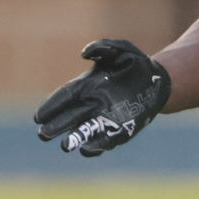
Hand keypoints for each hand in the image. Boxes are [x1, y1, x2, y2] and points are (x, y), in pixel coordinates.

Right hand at [34, 39, 171, 155]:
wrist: (159, 80)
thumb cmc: (135, 63)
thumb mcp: (121, 50)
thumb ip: (103, 48)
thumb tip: (85, 53)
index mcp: (86, 85)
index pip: (64, 97)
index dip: (51, 106)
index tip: (38, 116)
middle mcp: (91, 104)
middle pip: (69, 117)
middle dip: (56, 126)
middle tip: (43, 134)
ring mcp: (105, 118)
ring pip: (85, 131)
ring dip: (75, 138)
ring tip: (65, 145)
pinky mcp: (120, 130)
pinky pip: (105, 140)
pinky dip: (97, 145)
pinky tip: (88, 149)